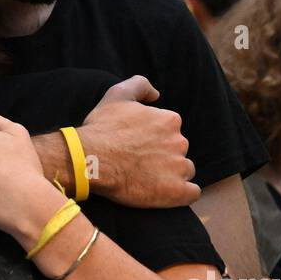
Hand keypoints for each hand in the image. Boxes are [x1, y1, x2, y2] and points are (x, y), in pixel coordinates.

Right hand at [79, 77, 199, 207]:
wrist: (89, 159)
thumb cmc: (101, 128)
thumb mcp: (117, 95)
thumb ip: (140, 85)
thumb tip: (156, 94)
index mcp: (169, 120)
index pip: (171, 131)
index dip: (154, 139)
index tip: (138, 146)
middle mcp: (179, 142)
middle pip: (178, 151)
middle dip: (163, 157)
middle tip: (139, 163)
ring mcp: (179, 168)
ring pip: (185, 171)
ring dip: (171, 175)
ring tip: (147, 179)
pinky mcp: (176, 192)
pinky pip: (191, 193)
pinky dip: (181, 194)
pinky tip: (164, 193)